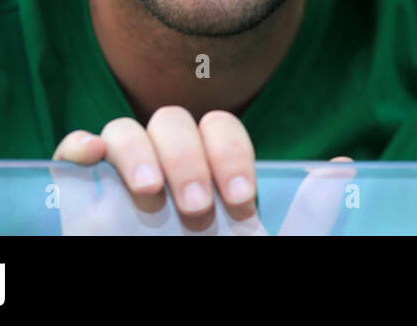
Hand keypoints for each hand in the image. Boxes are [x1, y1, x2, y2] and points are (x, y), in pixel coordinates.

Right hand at [51, 106, 352, 234]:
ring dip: (139, 151)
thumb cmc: (228, 296)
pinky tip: (92, 160)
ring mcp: (123, 187)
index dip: (230, 151)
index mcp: (212, 178)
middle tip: (197, 209)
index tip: (240, 199)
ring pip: (125, 129)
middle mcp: (169, 173)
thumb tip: (344, 167)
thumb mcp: (271, 257)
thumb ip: (309, 216)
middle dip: (187, 155)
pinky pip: (72, 154)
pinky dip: (79, 144)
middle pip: (172, 120)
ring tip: (152, 196)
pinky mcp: (83, 207)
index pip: (220, 128)